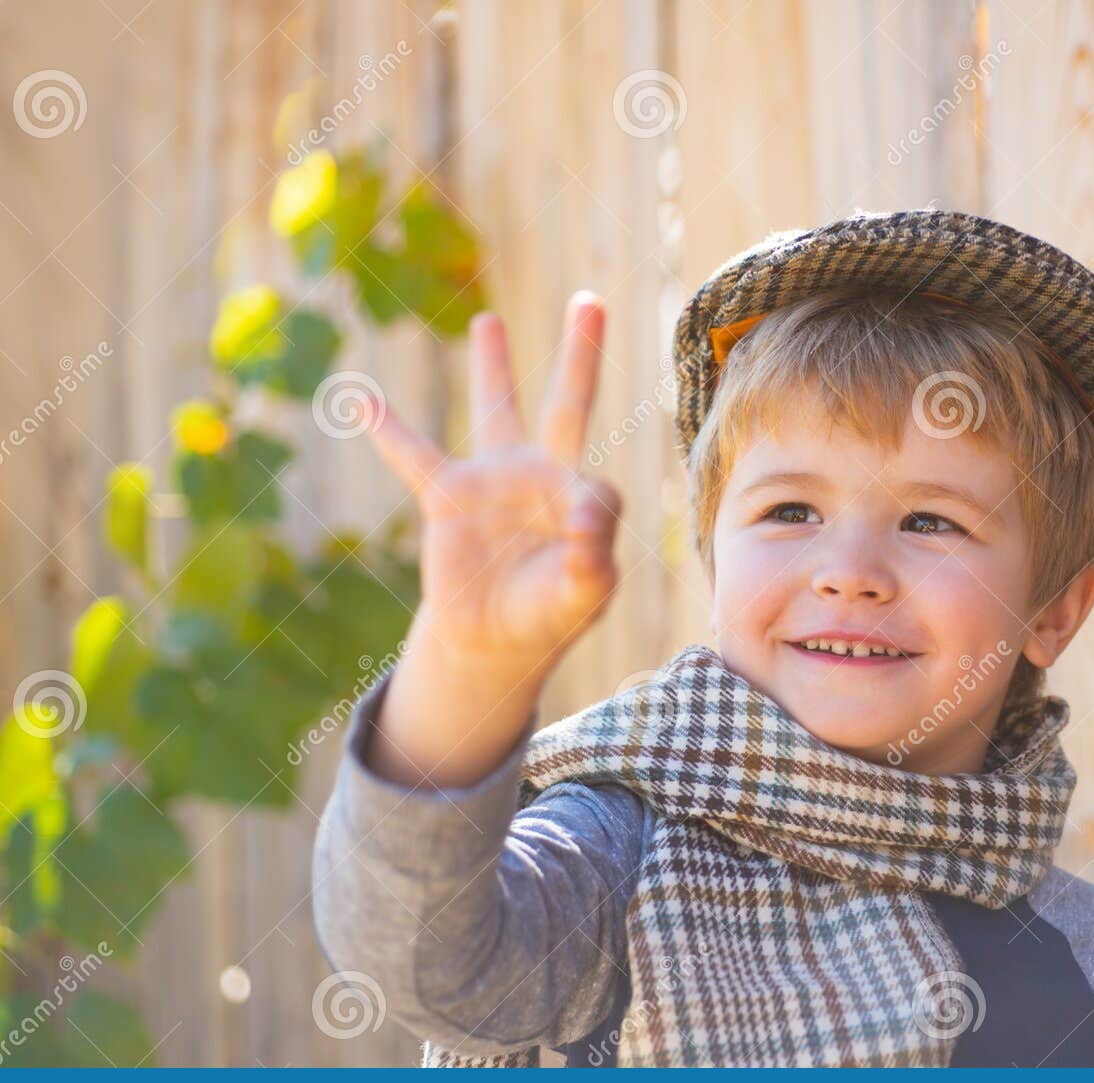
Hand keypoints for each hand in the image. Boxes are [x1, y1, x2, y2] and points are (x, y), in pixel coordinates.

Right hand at [363, 293, 622, 685]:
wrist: (495, 641)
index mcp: (581, 499)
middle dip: (578, 353)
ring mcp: (494, 481)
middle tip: (589, 301)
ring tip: (489, 319)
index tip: (580, 544)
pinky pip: (414, 457)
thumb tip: (584, 517)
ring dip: (493, 365)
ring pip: (495, 410)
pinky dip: (389, 430)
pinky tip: (363, 399)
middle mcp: (542, 476)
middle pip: (567, 403)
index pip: (600, 490)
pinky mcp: (448, 498)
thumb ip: (594, 560)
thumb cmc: (549, 614)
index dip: (591, 519)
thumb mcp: (583, 594)